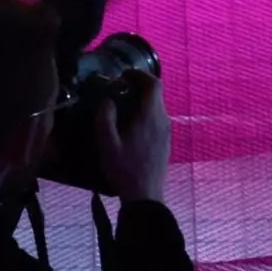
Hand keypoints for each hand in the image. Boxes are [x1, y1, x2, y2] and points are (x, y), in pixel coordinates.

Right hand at [94, 69, 171, 205]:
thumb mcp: (107, 143)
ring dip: (141, 100)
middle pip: (155, 93)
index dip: (139, 74)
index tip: (122, 75)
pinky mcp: (165, 141)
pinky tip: (130, 123)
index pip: (153, 84)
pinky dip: (144, 112)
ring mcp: (166, 131)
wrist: (145, 196)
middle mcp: (163, 120)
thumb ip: (105, 117)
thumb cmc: (124, 169)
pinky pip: (156, 118)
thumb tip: (107, 99)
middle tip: (118, 88)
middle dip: (138, 86)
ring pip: (156, 106)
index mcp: (151, 116)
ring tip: (121, 104)